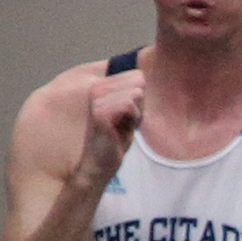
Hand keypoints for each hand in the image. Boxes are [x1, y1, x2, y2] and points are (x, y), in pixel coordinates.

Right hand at [76, 70, 144, 188]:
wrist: (99, 164)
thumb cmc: (116, 139)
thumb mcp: (130, 111)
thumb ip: (135, 93)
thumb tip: (145, 76)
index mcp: (102, 85)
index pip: (138, 76)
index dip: (140, 99)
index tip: (128, 115)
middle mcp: (96, 88)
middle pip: (138, 82)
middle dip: (139, 105)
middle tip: (125, 122)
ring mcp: (96, 99)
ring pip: (135, 93)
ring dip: (136, 114)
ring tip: (122, 126)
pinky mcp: (99, 112)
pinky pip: (129, 104)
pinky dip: (132, 119)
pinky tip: (121, 129)